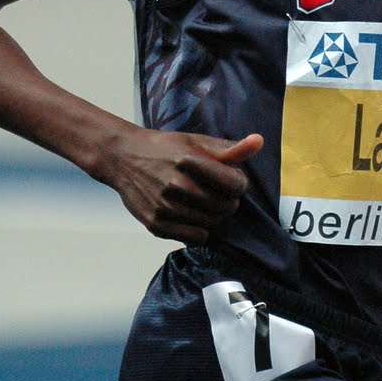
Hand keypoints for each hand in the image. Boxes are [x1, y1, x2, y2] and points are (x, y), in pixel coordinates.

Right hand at [108, 129, 263, 242]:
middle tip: (214, 193)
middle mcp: (176, 185)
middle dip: (227, 201)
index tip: (229, 181)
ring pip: (212, 225)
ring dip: (212, 216)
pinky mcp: (155, 224)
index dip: (238, 184)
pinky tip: (190, 215)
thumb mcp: (195, 142)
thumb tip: (258, 142)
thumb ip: (228, 148)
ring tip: (200, 203)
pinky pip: (195, 238)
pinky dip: (198, 230)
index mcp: (189, 161)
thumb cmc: (162, 149)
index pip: (236, 184)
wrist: (123, 158)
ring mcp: (165, 207)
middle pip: (226, 207)